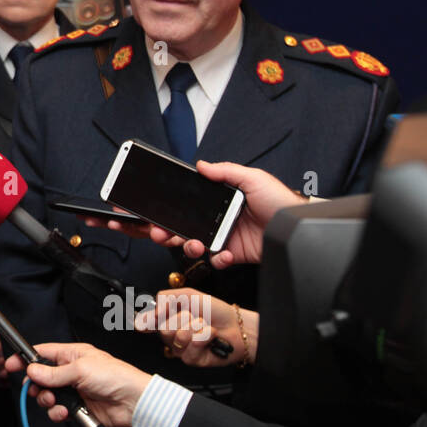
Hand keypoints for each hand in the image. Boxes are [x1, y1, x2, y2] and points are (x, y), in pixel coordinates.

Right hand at [4, 342, 150, 426]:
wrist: (132, 402)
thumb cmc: (115, 377)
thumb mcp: (80, 369)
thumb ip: (54, 373)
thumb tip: (32, 371)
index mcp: (72, 355)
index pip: (43, 354)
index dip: (26, 359)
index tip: (11, 364)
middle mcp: (70, 372)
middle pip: (41, 377)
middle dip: (36, 385)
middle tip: (37, 389)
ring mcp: (73, 391)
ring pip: (47, 396)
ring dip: (47, 401)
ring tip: (54, 401)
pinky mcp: (77, 408)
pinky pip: (58, 411)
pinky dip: (57, 413)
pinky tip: (64, 412)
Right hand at [85, 161, 306, 267]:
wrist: (300, 229)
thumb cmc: (281, 201)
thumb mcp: (253, 178)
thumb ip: (226, 171)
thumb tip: (201, 165)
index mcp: (210, 200)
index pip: (173, 204)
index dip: (149, 208)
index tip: (127, 209)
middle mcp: (210, 219)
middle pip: (171, 227)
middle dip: (154, 230)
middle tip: (150, 231)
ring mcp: (218, 237)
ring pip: (187, 245)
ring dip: (184, 245)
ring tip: (193, 243)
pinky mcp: (230, 254)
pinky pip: (214, 261)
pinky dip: (217, 259)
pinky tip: (226, 252)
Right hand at [135, 288, 255, 366]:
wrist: (236, 325)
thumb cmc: (214, 310)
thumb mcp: (187, 295)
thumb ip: (164, 299)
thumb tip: (149, 312)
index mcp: (167, 319)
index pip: (147, 323)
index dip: (146, 322)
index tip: (150, 319)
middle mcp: (171, 336)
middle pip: (163, 330)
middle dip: (182, 319)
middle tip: (193, 316)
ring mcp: (181, 349)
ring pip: (177, 338)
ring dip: (195, 327)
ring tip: (204, 325)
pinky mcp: (192, 360)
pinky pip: (190, 350)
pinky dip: (204, 338)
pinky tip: (210, 336)